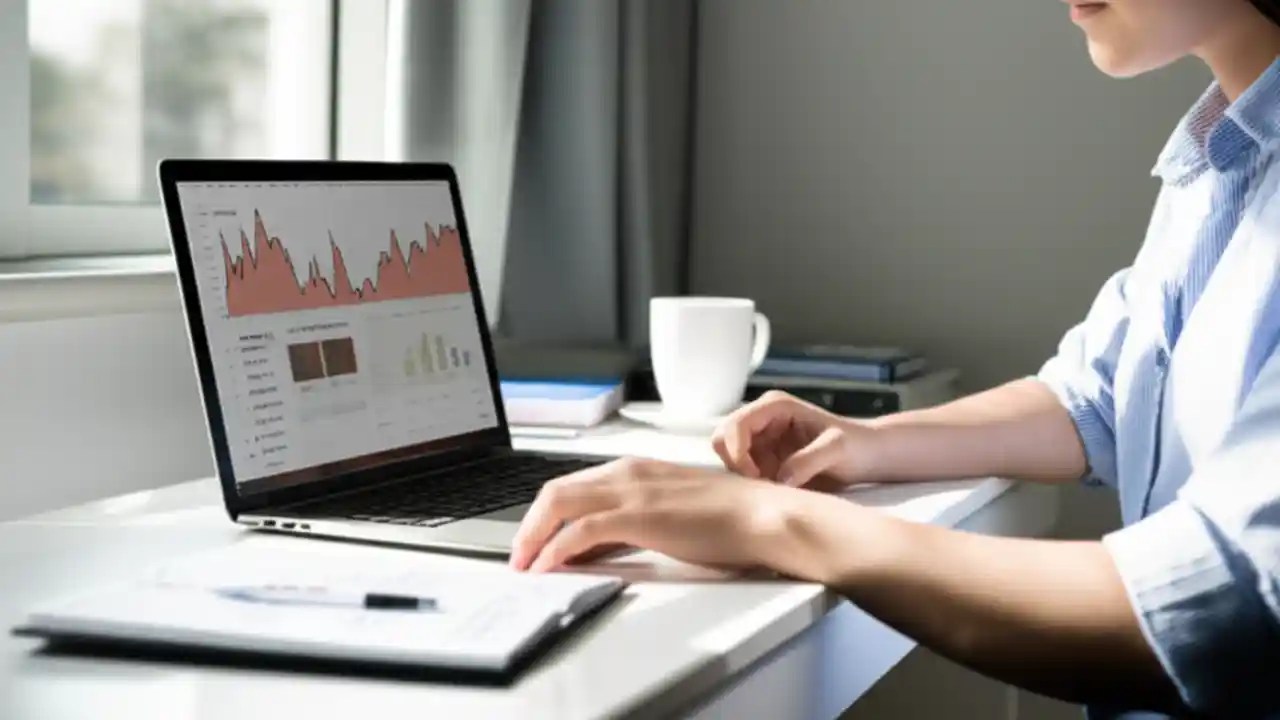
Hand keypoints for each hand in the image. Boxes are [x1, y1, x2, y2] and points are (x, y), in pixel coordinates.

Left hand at [508, 457, 801, 572]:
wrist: (761, 516)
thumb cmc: (728, 517)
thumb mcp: (669, 512)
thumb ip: (632, 521)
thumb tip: (597, 545)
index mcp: (634, 468)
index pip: (572, 486)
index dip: (545, 515)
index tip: (533, 542)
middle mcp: (626, 472)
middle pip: (555, 491)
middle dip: (529, 525)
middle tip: (519, 556)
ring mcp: (630, 491)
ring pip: (558, 504)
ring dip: (533, 537)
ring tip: (525, 565)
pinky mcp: (638, 515)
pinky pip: (580, 531)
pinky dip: (557, 549)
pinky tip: (550, 567)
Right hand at [712, 391, 878, 488]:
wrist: (869, 457)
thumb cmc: (857, 444)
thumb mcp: (836, 449)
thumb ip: (808, 461)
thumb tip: (779, 480)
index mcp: (775, 407)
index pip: (735, 426)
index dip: (737, 452)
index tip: (756, 478)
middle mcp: (762, 421)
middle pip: (722, 440)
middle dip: (735, 465)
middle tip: (761, 485)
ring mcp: (762, 442)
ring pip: (730, 460)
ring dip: (743, 478)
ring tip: (773, 490)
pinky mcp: (765, 462)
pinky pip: (744, 475)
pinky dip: (752, 486)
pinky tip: (775, 493)